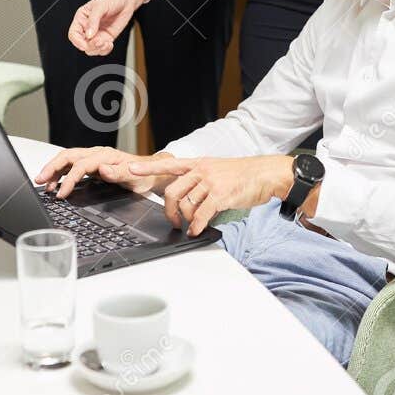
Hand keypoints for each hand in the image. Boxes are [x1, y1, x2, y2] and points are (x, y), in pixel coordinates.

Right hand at [36, 146, 166, 197]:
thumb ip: (118, 173)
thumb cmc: (143, 174)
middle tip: (39, 180)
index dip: (69, 179)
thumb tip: (102, 170)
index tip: (61, 193)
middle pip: (68, 156)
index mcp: (105, 156)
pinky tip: (56, 183)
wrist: (152, 171)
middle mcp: (97, 154)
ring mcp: (94, 158)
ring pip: (68, 159)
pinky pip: (72, 165)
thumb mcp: (134, 176)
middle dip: (52, 168)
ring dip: (54, 169)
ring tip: (43, 184)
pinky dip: (61, 172)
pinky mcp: (93, 164)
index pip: (80, 166)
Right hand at [69, 0, 148, 55]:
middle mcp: (87, 27)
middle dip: (90, 46)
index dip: (77, 41)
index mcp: (81, 18)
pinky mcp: (106, 38)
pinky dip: (105, 50)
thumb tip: (89, 34)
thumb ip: (93, 20)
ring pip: (91, 49)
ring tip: (106, 43)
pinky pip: (102, 49)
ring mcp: (97, 34)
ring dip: (98, 49)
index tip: (85, 44)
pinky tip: (110, 44)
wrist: (127, 0)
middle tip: (100, 41)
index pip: (73, 34)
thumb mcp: (100, 6)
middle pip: (82, 44)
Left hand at [130, 154, 294, 235]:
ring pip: (185, 204)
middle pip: (171, 191)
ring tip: (190, 225)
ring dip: (185, 220)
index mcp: (198, 163)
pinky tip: (196, 231)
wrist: (265, 173)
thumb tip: (188, 200)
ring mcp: (210, 182)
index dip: (147, 167)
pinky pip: (201, 213)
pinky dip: (196, 225)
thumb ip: (199, 181)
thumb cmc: (243, 174)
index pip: (168, 164)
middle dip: (168, 210)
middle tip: (173, 220)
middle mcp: (201, 170)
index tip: (130, 169)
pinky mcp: (221, 194)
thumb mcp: (217, 170)